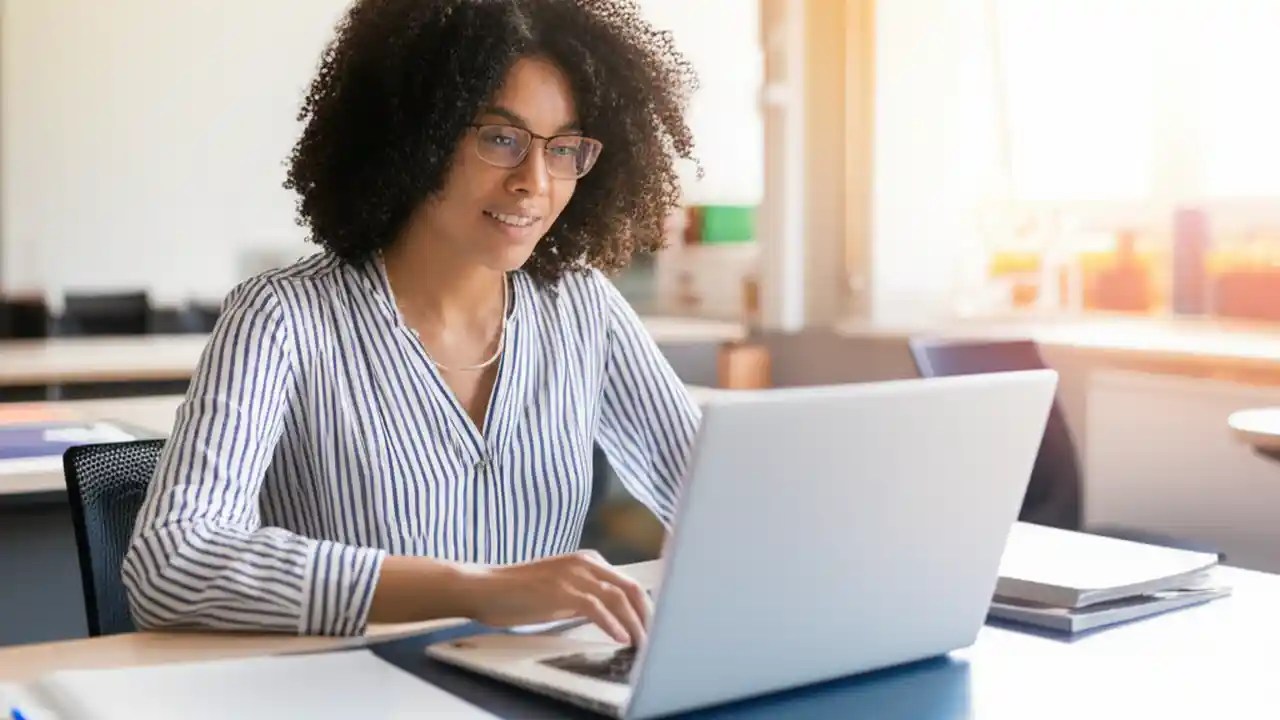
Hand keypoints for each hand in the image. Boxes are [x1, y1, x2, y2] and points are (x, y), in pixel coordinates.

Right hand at [455, 550, 649, 645]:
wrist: (485, 588)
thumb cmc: (518, 593)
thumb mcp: (560, 590)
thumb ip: (585, 596)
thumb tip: (610, 615)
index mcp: (588, 561)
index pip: (628, 583)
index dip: (644, 607)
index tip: (653, 627)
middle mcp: (586, 563)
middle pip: (631, 587)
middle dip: (648, 615)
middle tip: (657, 639)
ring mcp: (574, 575)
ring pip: (618, 597)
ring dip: (635, 623)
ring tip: (644, 644)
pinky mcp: (562, 590)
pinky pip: (597, 607)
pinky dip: (612, 624)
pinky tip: (620, 639)